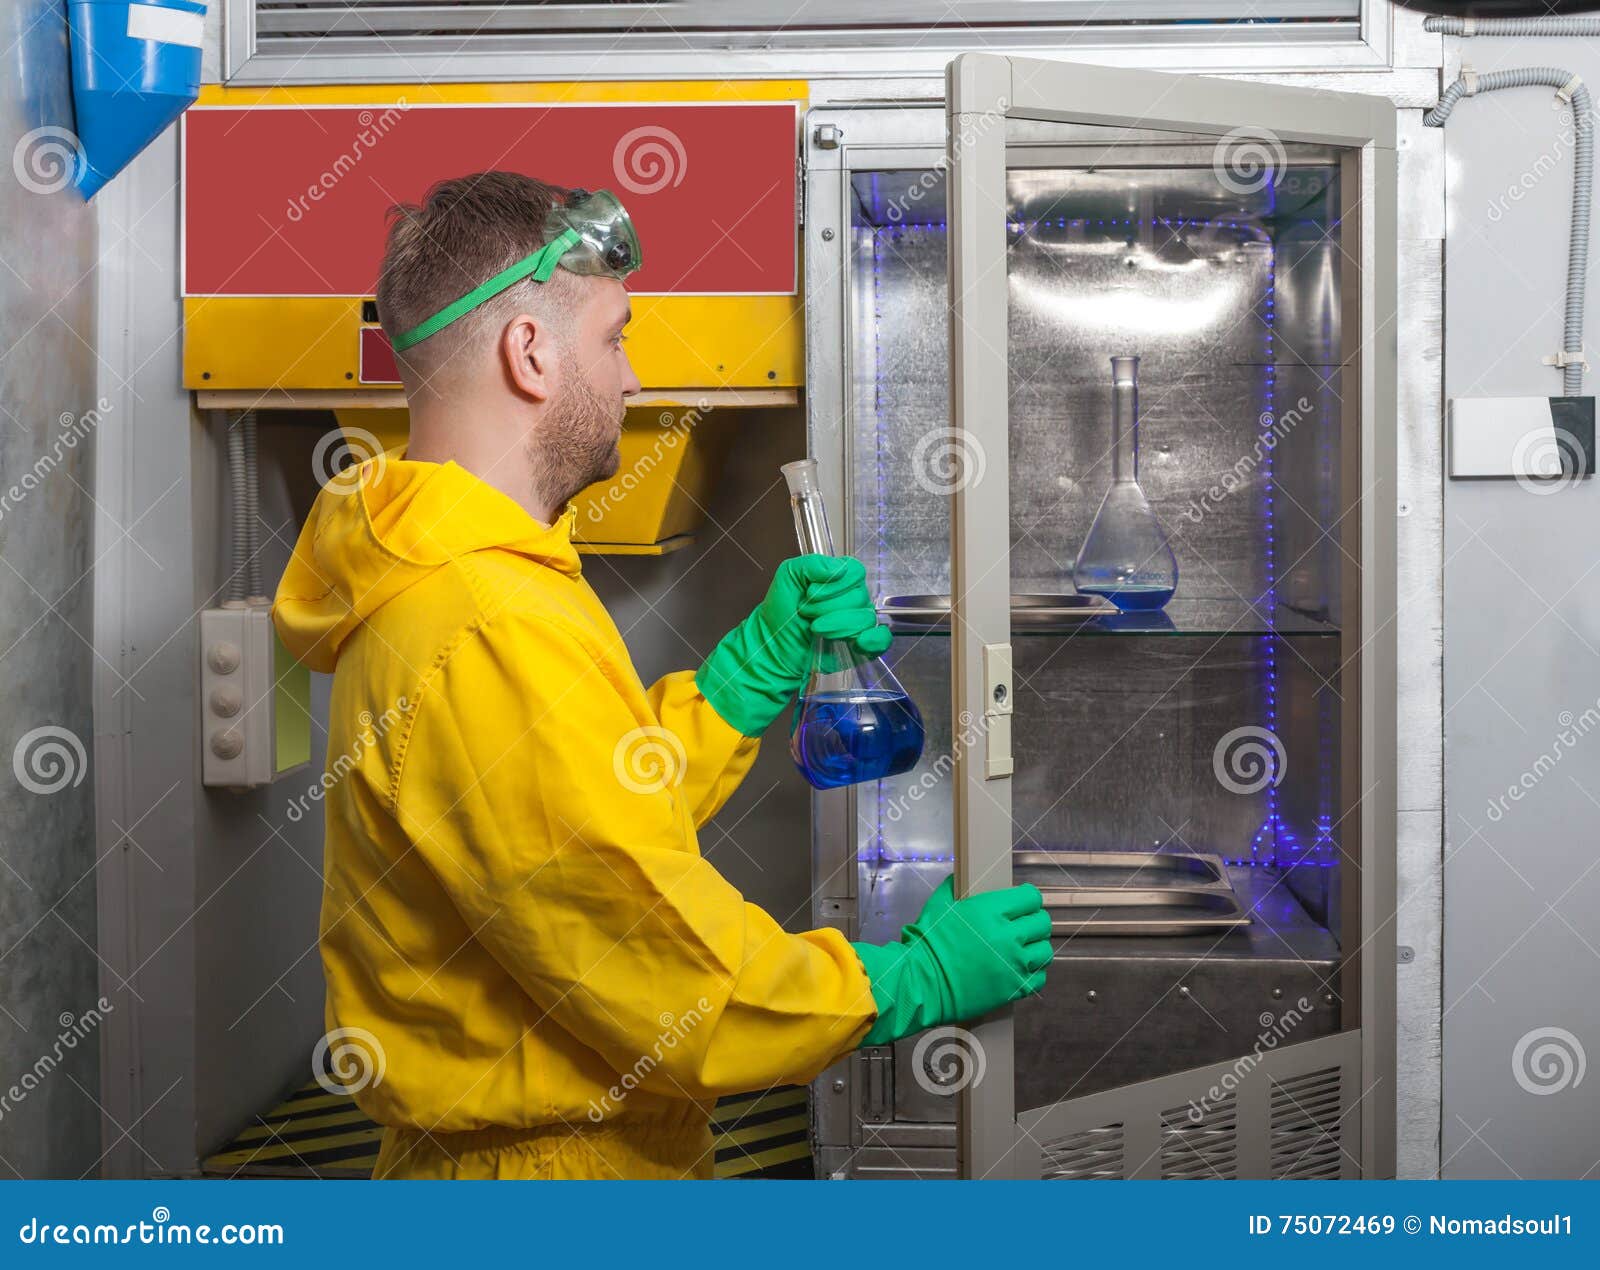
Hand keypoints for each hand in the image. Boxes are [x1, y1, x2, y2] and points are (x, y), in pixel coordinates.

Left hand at [696, 554, 890, 735]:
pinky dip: (873, 640)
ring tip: (815, 629)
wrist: (773, 643)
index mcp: (841, 579)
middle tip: (806, 613)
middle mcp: (854, 599)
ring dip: (836, 625)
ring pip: (865, 618)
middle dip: (827, 607)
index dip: (834, 584)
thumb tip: (839, 569)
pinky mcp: (862, 646)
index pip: (855, 572)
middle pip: (859, 596)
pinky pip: (881, 640)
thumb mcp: (789, 575)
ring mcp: (859, 623)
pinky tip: (857, 642)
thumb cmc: (782, 609)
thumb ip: (811, 564)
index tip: (811, 592)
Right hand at [851, 875, 1051, 1046]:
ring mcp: (1014, 963)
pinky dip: (1033, 972)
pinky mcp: (1014, 988)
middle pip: (1042, 922)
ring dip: (1035, 947)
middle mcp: (1008, 936)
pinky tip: (1020, 969)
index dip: (1027, 899)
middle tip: (1022, 926)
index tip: (1022, 904)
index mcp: (991, 911)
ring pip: (1044, 950)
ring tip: (1023, 949)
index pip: (1031, 898)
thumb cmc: (928, 942)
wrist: (922, 982)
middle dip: (1033, 921)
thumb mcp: (939, 904)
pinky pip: (1040, 977)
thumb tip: (960, 877)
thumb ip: (954, 887)